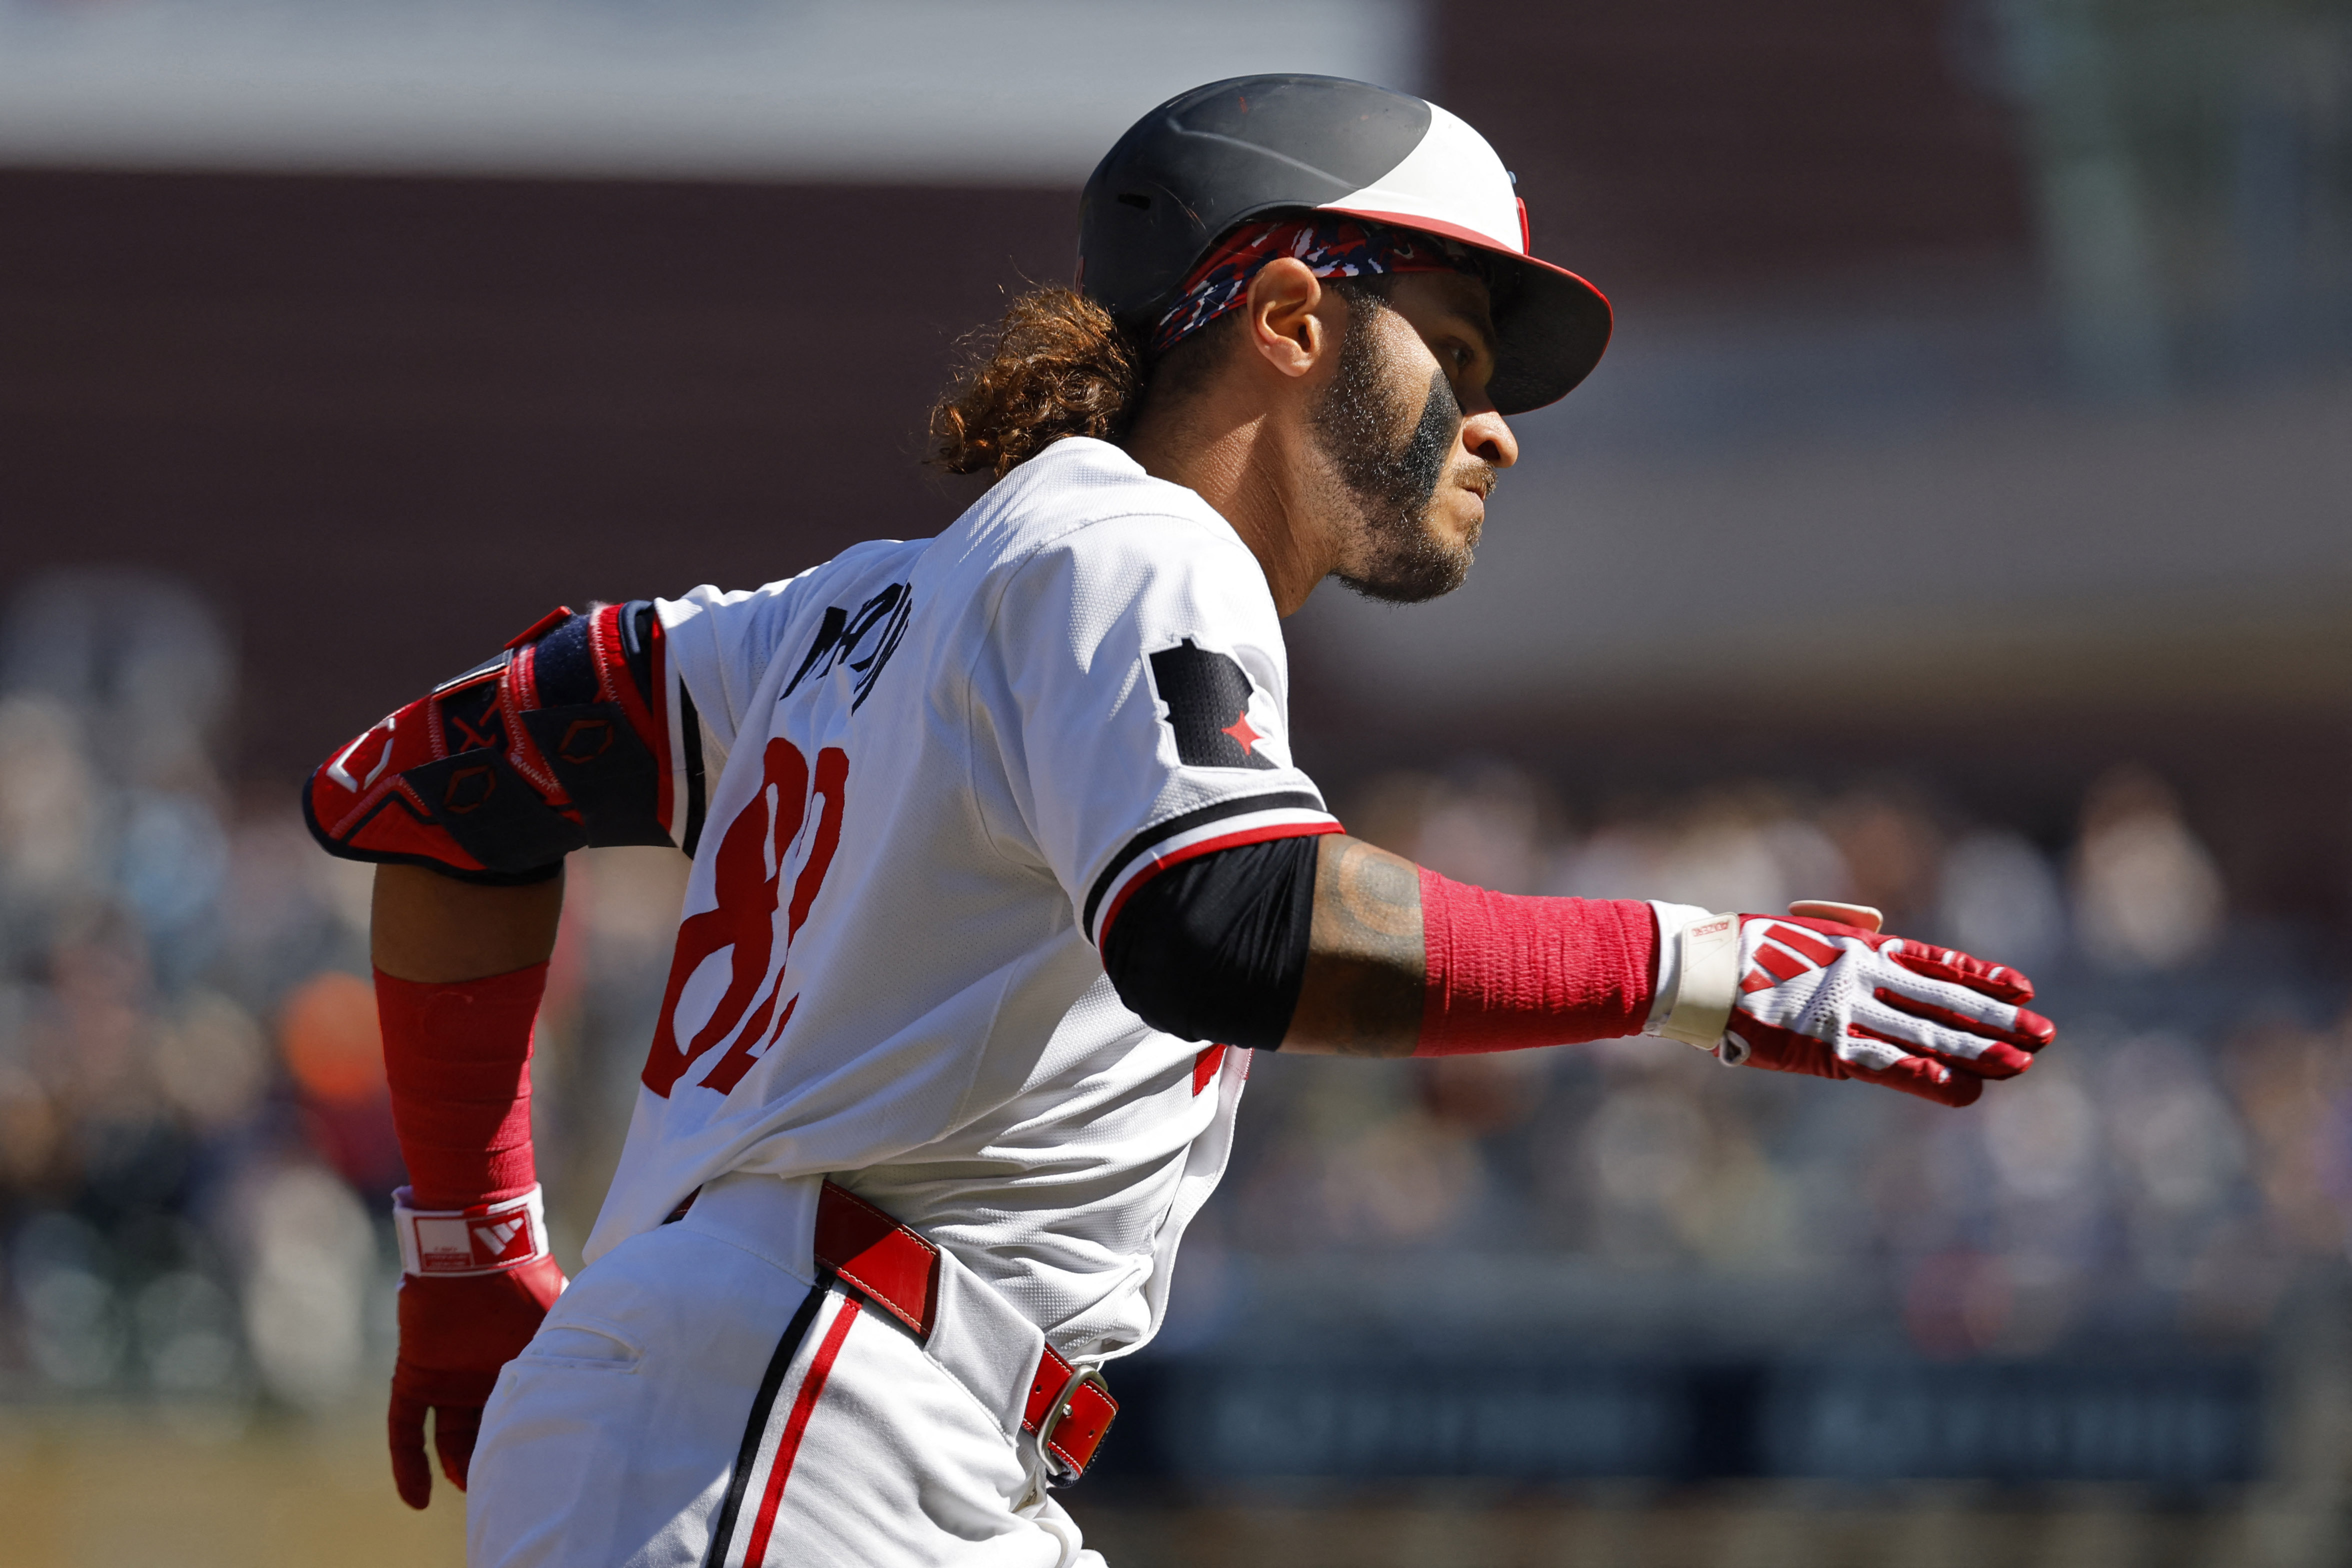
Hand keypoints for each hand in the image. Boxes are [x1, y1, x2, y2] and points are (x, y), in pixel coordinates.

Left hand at [389, 1253, 565, 1508]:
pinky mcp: (415, 1376)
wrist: (478, 1249)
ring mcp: (447, 1377)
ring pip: (450, 1434)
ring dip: (457, 1464)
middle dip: (495, 1456)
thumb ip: (578, 1346)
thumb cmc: (525, 1282)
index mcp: (516, 1359)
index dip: (529, 1433)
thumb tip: (619, 1368)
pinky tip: (415, 1499)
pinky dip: (408, 1464)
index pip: (521, 1406)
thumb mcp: (562, 1319)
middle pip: (485, 1425)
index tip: (542, 1460)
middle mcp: (482, 1371)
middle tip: (507, 1483)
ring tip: (471, 1489)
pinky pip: (405, 1429)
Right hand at [1659, 905, 2053, 1106]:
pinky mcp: (1826, 1046)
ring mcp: (1848, 1011)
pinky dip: (1929, 1076)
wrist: (1700, 970)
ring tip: (2025, 1061)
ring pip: (1927, 1032)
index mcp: (1857, 946)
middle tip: (2046, 1032)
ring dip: (1979, 1049)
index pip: (1934, 962)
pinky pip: (1888, 1063)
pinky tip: (1966, 1087)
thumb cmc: (1740, 948)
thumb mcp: (1798, 924)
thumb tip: (1878, 924)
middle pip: (1944, 1000)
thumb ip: (1842, 925)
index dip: (1981, 975)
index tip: (2023, 986)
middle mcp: (1863, 976)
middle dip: (1997, 1019)